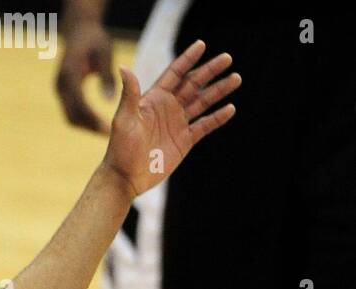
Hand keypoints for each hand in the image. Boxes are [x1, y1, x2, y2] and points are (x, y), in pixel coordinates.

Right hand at [55, 20, 114, 133]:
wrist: (79, 32)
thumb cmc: (95, 40)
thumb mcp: (105, 53)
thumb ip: (107, 76)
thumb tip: (110, 101)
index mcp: (69, 76)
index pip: (80, 104)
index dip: (92, 119)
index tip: (107, 129)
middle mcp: (60, 86)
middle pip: (72, 116)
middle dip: (89, 128)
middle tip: (107, 136)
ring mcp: (59, 90)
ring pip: (70, 117)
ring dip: (85, 127)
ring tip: (103, 133)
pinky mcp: (63, 93)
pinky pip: (71, 112)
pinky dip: (83, 120)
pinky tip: (97, 123)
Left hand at [103, 40, 239, 197]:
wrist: (125, 178)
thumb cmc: (120, 148)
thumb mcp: (124, 119)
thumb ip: (129, 94)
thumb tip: (122, 67)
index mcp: (154, 99)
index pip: (175, 74)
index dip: (188, 59)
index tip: (202, 44)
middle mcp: (168, 108)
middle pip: (193, 84)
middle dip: (210, 71)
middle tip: (227, 58)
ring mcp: (177, 124)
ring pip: (202, 102)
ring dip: (219, 90)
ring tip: (236, 78)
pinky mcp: (184, 141)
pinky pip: (204, 125)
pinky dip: (217, 117)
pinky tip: (230, 108)